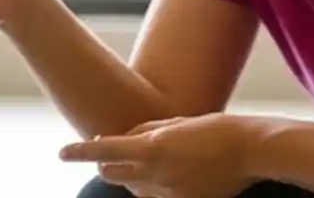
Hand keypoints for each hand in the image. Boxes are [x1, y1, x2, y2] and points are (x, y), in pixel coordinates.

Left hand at [59, 113, 258, 197]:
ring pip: (134, 189)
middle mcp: (156, 173)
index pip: (103, 151)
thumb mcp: (175, 122)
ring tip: (157, 160)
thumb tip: (121, 139)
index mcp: (151, 147)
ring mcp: (169, 193)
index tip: (62, 153)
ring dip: (133, 176)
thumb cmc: (215, 128)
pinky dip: (156, 187)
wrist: (251, 150)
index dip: (79, 152)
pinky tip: (175, 174)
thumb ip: (145, 131)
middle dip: (107, 164)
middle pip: (111, 174)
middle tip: (113, 154)